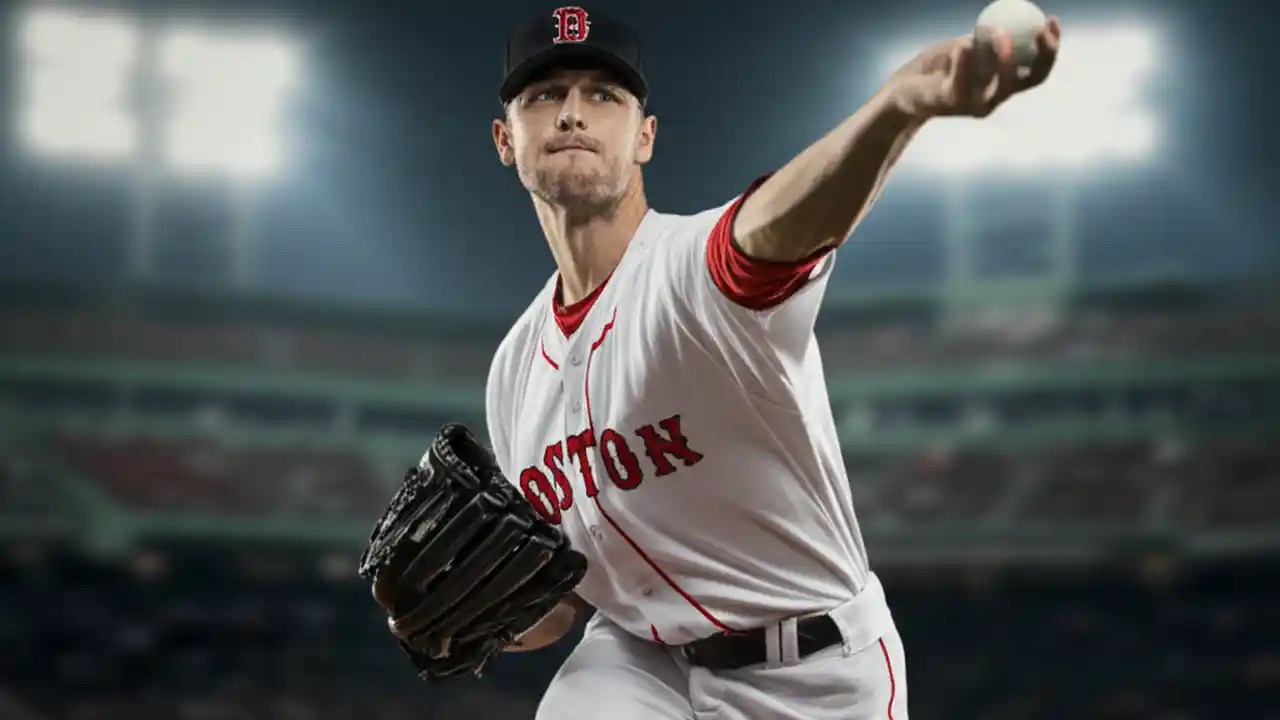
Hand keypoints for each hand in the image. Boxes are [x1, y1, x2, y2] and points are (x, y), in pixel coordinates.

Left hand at [886, 17, 1060, 119]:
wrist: (906, 89)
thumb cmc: (941, 65)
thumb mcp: (972, 45)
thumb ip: (991, 36)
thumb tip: (1017, 14)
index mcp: (1003, 85)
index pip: (1038, 71)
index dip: (1051, 48)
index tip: (1051, 20)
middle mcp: (994, 99)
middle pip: (1027, 80)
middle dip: (1040, 55)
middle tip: (1037, 29)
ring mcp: (973, 104)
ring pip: (998, 83)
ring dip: (1001, 56)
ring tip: (995, 30)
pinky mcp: (951, 102)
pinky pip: (962, 80)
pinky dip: (963, 61)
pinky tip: (962, 46)